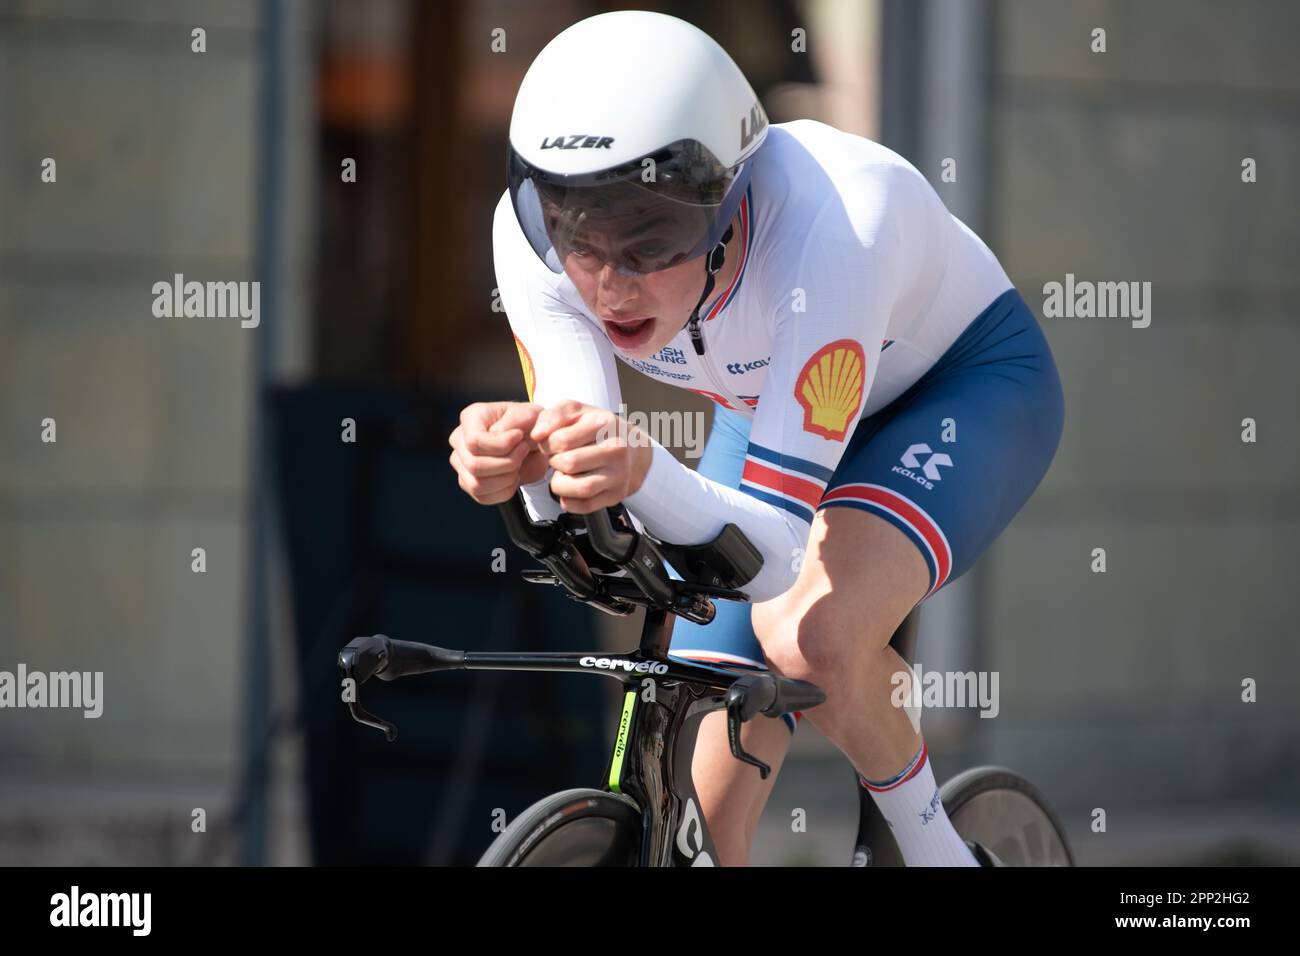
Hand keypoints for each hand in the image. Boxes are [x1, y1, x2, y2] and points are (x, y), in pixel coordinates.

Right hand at [448, 401, 547, 504]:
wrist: (533, 441)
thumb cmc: (529, 424)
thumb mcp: (530, 414)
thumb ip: (515, 420)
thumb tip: (496, 434)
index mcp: (471, 417)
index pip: (474, 441)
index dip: (501, 445)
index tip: (520, 437)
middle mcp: (459, 439)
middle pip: (474, 465)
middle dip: (507, 464)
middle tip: (524, 451)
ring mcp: (460, 463)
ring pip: (477, 484)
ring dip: (506, 479)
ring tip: (519, 465)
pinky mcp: (468, 482)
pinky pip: (482, 497)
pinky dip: (504, 491)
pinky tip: (514, 477)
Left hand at [531, 400, 652, 512]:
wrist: (632, 447)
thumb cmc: (598, 428)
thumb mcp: (575, 411)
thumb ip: (552, 416)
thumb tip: (537, 435)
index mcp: (605, 424)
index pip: (562, 440)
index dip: (548, 444)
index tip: (553, 443)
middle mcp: (616, 449)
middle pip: (569, 463)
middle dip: (555, 463)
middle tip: (558, 459)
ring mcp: (619, 474)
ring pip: (580, 488)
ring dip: (560, 484)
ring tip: (562, 475)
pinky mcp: (616, 495)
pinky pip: (584, 506)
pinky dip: (569, 500)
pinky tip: (570, 487)